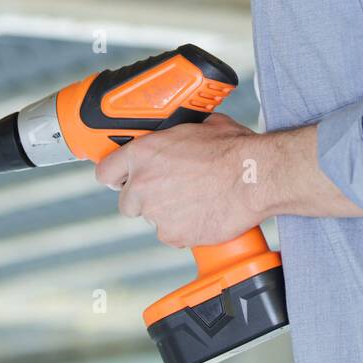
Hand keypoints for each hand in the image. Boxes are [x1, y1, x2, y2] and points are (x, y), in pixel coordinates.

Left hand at [94, 112, 260, 248]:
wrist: (256, 177)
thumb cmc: (234, 150)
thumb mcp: (200, 127)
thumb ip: (177, 136)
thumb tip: (179, 135)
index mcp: (144, 153)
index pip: (106, 171)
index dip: (115, 177)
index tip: (122, 180)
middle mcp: (143, 183)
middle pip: (127, 202)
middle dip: (144, 199)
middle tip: (170, 192)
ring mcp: (156, 212)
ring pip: (152, 219)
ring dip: (168, 213)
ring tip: (196, 201)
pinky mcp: (173, 234)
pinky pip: (172, 235)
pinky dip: (185, 229)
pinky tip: (203, 214)